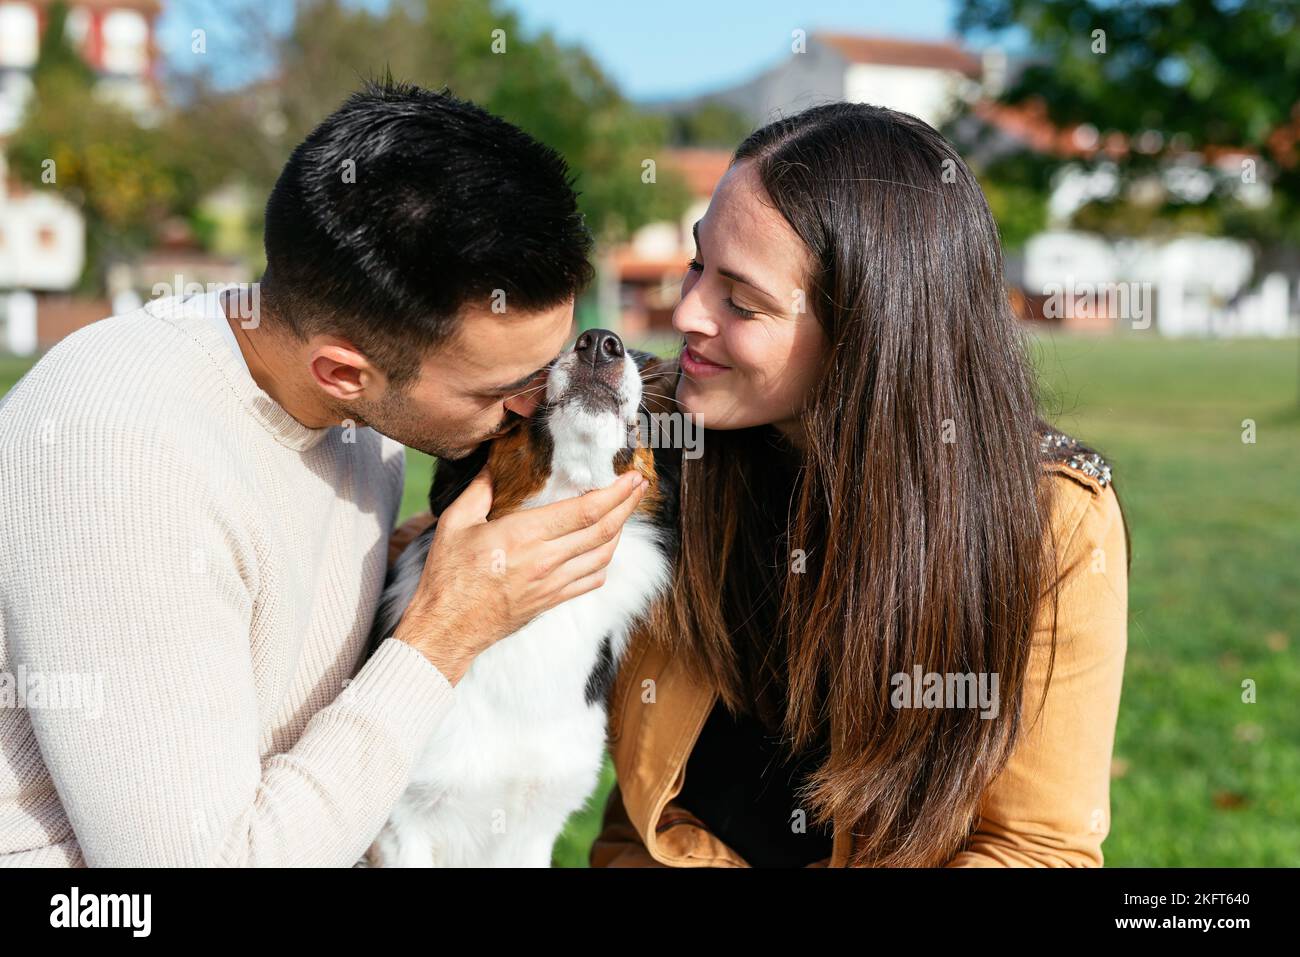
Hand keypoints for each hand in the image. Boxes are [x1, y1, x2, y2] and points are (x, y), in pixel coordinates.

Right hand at [392, 467, 646, 683]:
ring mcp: (552, 584)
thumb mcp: (455, 523)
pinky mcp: (552, 600)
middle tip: (640, 487)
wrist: (447, 628)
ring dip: (621, 531)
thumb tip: (495, 463)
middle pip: (604, 531)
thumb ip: (480, 490)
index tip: (631, 477)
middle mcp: (546, 560)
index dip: (615, 493)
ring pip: (603, 556)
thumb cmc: (448, 576)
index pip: (585, 512)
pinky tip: (605, 547)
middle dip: (628, 506)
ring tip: (625, 511)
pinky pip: (592, 579)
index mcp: (524, 536)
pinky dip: (606, 560)